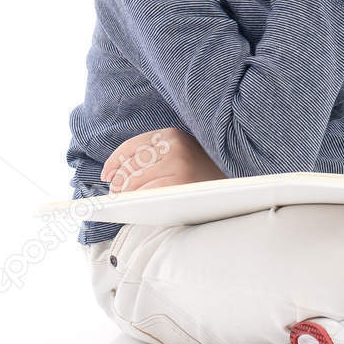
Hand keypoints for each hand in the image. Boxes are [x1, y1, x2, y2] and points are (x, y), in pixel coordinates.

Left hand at [99, 127, 225, 192]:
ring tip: (125, 202)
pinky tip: (138, 207)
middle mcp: (174, 148)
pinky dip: (138, 202)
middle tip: (116, 194)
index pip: (131, 146)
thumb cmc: (206, 171)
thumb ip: (158, 155)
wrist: (237, 180)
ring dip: (126, 195)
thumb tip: (118, 174)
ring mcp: (178, 167)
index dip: (114, 162)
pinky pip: (147, 195)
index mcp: (172, 135)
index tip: (106, 175)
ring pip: (136, 182)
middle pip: (131, 167)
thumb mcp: (184, 152)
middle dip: (119, 183)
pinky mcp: (180, 186)